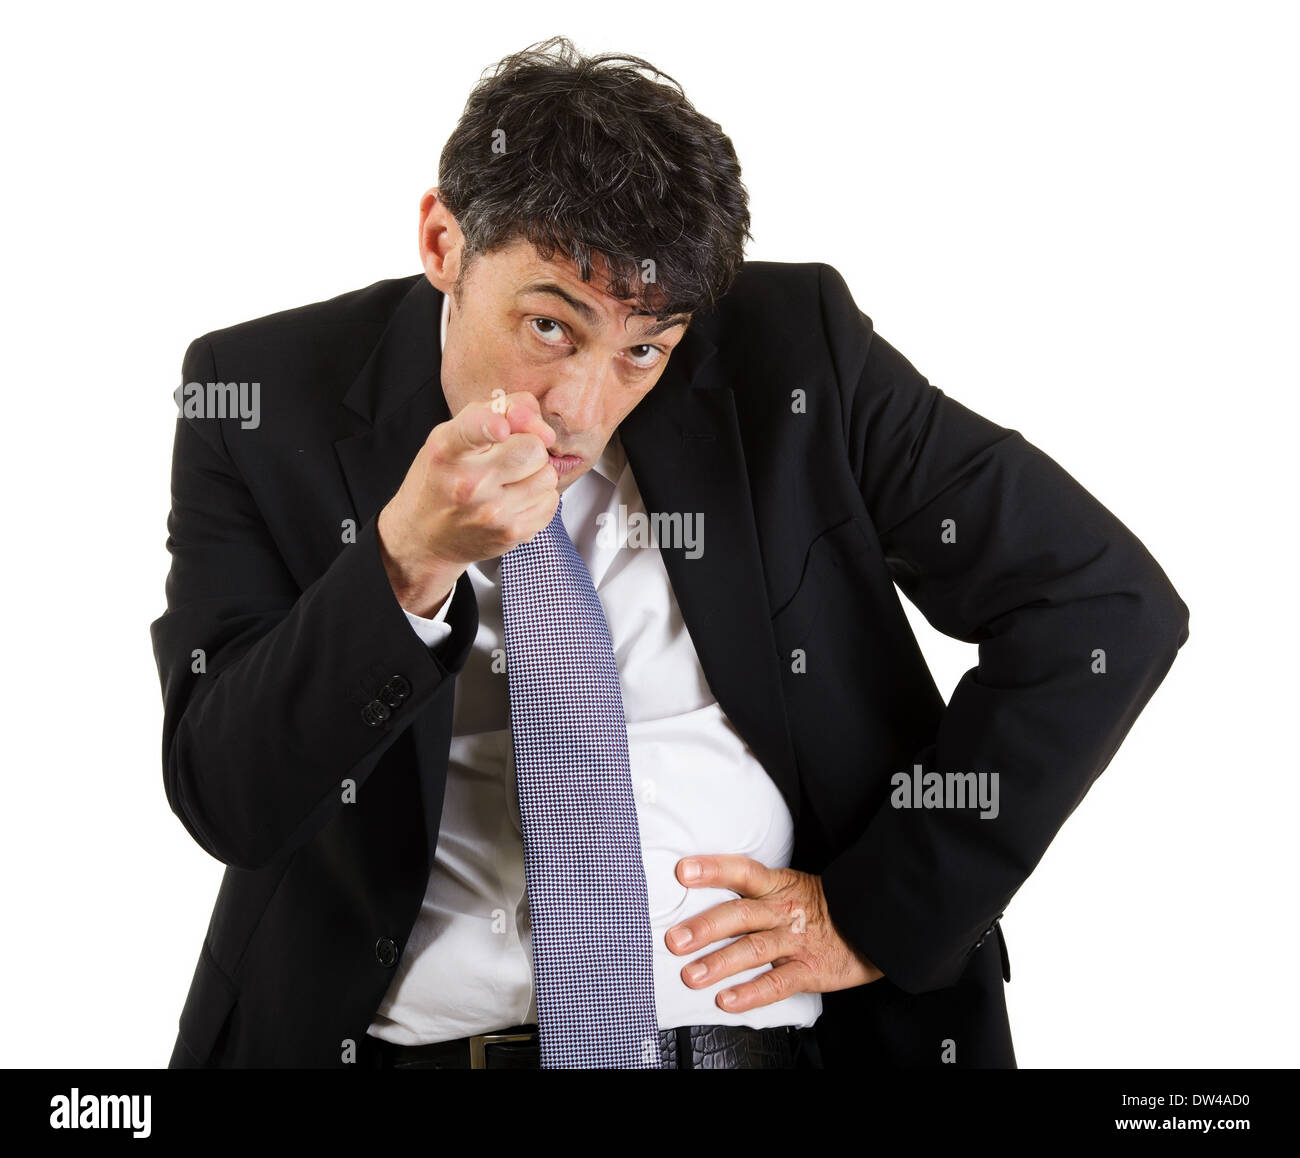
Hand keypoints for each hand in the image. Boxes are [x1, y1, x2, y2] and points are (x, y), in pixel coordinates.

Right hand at [377, 392, 558, 614]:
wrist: (425, 537)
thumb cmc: (442, 479)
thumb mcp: (452, 435)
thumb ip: (496, 411)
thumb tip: (541, 424)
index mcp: (447, 451)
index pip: (472, 430)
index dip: (490, 425)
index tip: (500, 428)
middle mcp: (468, 483)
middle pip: (533, 448)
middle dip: (529, 446)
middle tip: (510, 456)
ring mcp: (491, 512)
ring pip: (548, 475)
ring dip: (536, 473)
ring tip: (510, 480)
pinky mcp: (511, 533)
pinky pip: (550, 501)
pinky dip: (539, 498)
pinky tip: (515, 500)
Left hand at [666, 854, 882, 1013]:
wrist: (876, 925)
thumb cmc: (826, 908)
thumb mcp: (793, 887)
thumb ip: (756, 892)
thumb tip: (707, 898)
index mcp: (778, 885)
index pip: (742, 871)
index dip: (713, 869)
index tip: (683, 871)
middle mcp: (783, 910)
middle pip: (740, 914)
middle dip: (705, 926)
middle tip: (675, 939)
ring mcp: (796, 941)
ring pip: (753, 950)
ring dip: (719, 963)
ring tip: (691, 975)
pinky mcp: (810, 970)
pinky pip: (777, 983)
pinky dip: (751, 993)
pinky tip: (727, 1000)